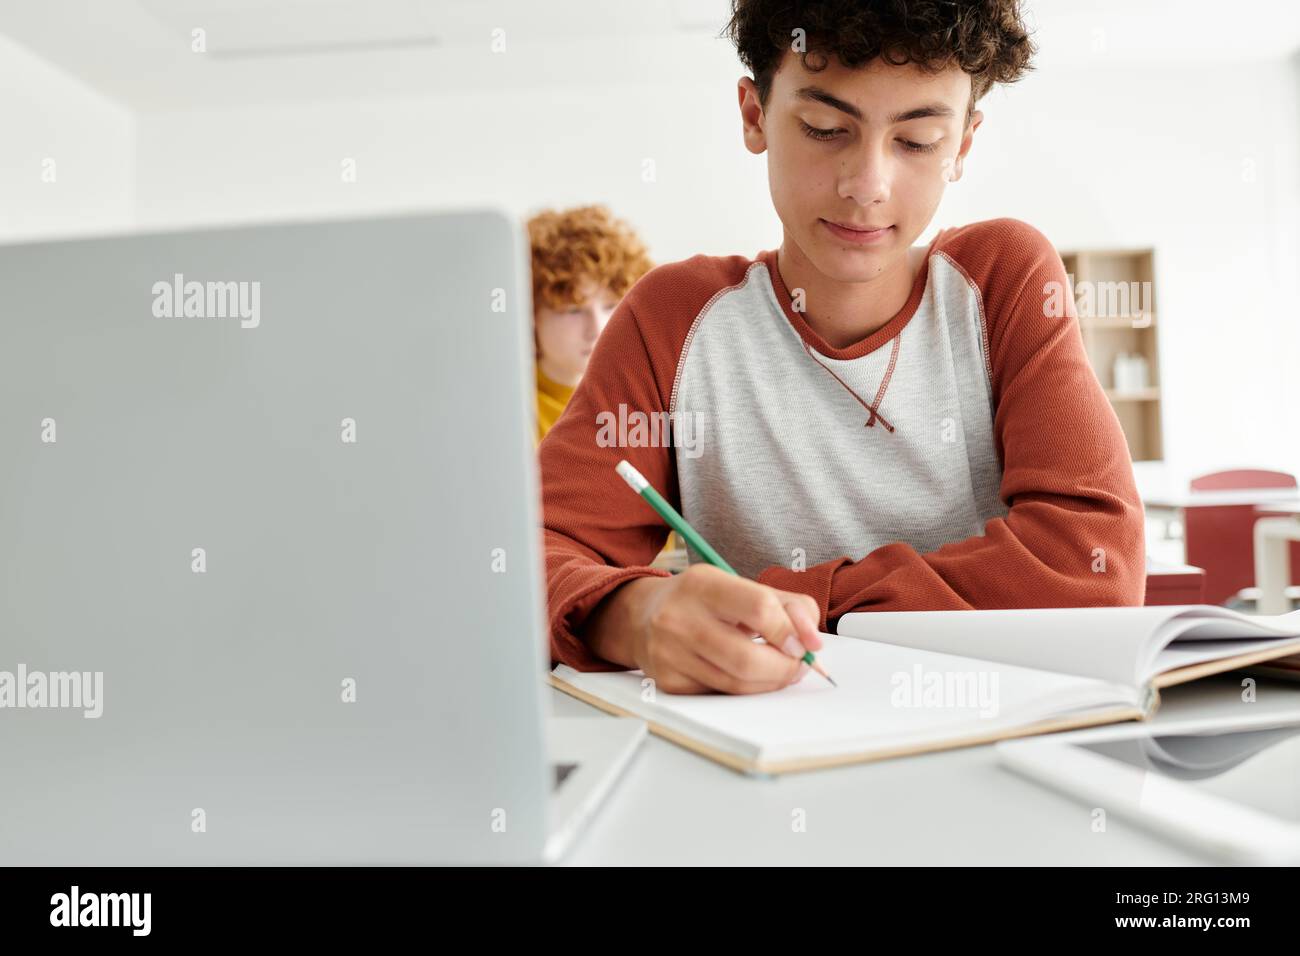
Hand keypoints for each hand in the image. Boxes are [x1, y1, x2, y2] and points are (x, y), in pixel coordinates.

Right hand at [584, 564, 823, 694]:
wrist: (643, 617)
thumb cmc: (701, 601)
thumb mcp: (741, 587)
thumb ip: (788, 606)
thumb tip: (812, 641)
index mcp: (702, 585)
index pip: (758, 609)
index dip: (790, 631)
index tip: (803, 643)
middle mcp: (679, 618)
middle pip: (747, 658)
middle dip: (785, 668)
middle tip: (798, 665)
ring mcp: (669, 654)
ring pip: (737, 684)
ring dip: (770, 683)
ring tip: (779, 670)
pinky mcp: (668, 682)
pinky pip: (721, 695)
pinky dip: (744, 690)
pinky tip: (747, 676)